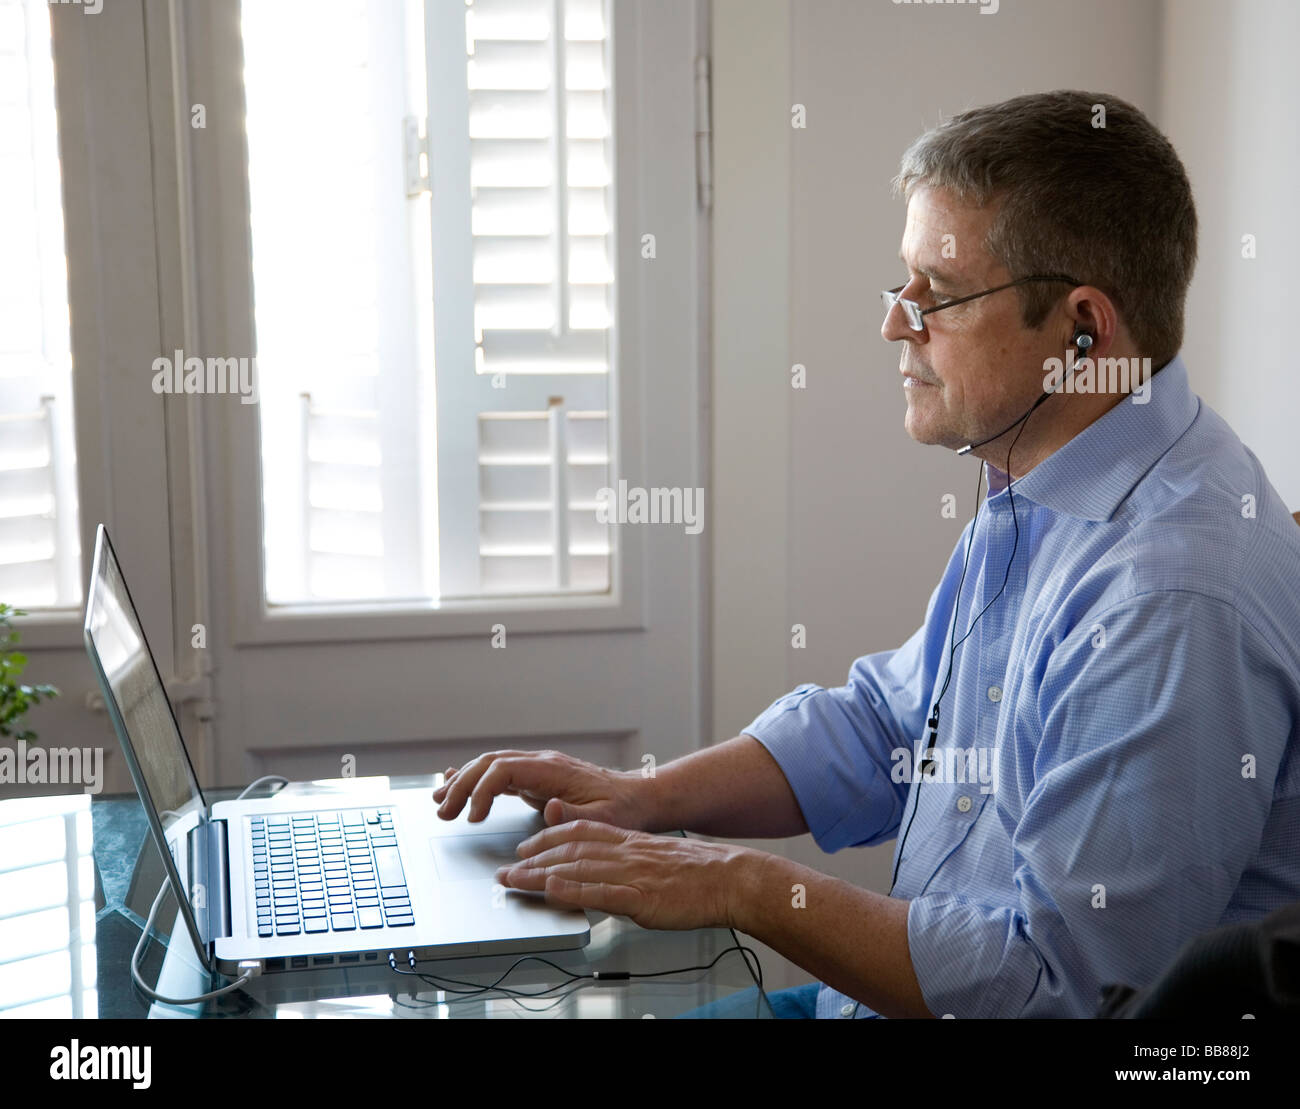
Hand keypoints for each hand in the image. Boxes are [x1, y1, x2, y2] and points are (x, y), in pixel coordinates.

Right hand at [432, 749, 652, 829]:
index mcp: (554, 770)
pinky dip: (476, 778)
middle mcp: (542, 763)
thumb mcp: (603, 819)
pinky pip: (500, 773)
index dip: (482, 791)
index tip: (472, 818)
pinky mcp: (537, 777)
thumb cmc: (622, 810)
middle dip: (462, 786)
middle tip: (443, 812)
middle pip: (490, 763)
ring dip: (463, 781)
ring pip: (491, 765)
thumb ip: (574, 815)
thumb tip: (548, 807)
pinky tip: (457, 782)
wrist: (637, 797)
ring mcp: (538, 768)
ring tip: (440, 802)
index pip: (504, 769)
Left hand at [494, 819, 752, 931]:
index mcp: (629, 841)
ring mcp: (631, 873)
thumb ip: (628, 861)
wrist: (730, 878)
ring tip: (513, 880)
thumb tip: (604, 873)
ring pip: (577, 868)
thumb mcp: (656, 858)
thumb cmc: (698, 874)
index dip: (547, 839)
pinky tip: (552, 890)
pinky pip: (600, 892)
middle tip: (506, 868)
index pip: (579, 833)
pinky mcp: (641, 896)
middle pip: (569, 850)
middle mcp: (624, 852)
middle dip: (532, 858)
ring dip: (539, 874)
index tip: (525, 847)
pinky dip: (573, 890)